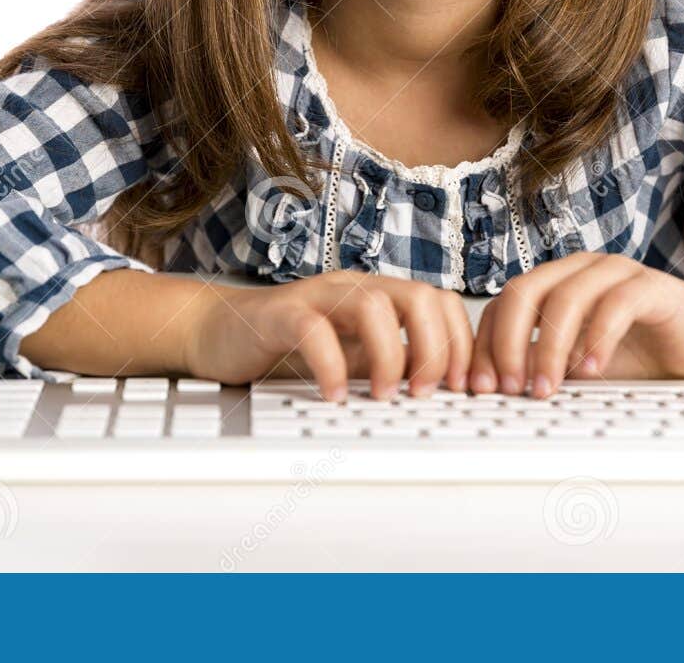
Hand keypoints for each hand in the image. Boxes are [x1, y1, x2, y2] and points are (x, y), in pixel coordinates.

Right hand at [181, 272, 472, 401]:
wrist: (220, 332)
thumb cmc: (290, 347)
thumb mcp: (354, 357)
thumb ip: (392, 365)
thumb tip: (443, 394)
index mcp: (380, 295)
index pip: (441, 303)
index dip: (460, 343)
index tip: (462, 387)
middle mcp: (355, 288)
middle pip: (419, 296)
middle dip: (434, 348)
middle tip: (424, 392)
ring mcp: (318, 296)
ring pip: (374, 306)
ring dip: (390, 355)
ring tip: (383, 396)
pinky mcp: (281, 313)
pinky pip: (314, 330)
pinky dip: (330, 366)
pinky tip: (333, 395)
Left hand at [469, 252, 683, 396]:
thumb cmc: (640, 350)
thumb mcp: (579, 363)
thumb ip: (542, 365)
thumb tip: (493, 390)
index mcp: (555, 281)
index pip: (504, 304)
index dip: (486, 344)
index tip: (482, 387)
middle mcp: (579, 269)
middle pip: (523, 292)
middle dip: (508, 343)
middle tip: (509, 388)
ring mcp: (615, 271)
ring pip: (564, 298)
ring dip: (549, 348)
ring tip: (547, 388)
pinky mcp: (650, 284)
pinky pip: (615, 304)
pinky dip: (597, 339)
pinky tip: (591, 370)